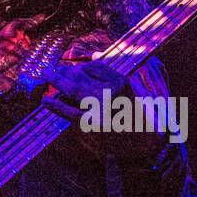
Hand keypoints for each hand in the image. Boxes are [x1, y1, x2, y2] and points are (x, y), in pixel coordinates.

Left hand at [42, 61, 167, 163]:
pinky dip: (56, 105)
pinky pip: (70, 112)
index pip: (94, 67)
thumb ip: (112, 72)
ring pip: (74, 89)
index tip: (72, 69)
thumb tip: (94, 55)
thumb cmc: (142, 114)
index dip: (80, 67)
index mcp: (121, 81)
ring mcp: (100, 108)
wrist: (149, 142)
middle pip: (81, 75)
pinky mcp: (93, 125)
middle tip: (51, 71)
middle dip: (64, 72)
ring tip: (48, 78)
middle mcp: (110, 92)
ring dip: (58, 83)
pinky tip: (46, 100)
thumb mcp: (134, 87)